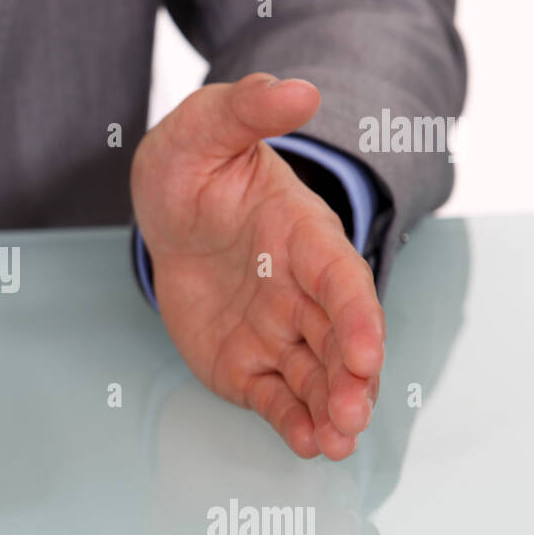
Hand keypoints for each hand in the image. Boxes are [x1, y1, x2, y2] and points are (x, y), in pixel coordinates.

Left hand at [130, 74, 384, 459]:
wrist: (167, 210)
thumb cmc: (193, 165)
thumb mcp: (206, 126)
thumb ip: (248, 109)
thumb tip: (299, 89)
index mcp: (302, 234)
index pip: (341, 278)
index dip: (357, 316)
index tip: (366, 352)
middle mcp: (300, 288)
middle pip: (338, 338)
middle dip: (350, 379)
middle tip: (350, 416)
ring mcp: (278, 328)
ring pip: (315, 375)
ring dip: (330, 408)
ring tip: (335, 444)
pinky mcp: (248, 360)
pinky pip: (276, 395)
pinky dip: (293, 420)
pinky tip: (307, 445)